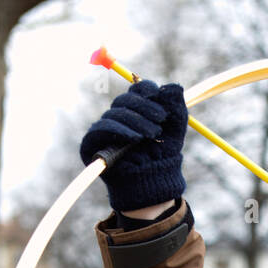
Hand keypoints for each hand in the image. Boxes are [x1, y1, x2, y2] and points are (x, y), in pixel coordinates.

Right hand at [80, 80, 187, 212]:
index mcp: (136, 109)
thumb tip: (174, 86)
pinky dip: (119, 130)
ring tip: (151, 135)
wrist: (152, 181)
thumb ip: (175, 106)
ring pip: (115, 113)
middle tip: (159, 124)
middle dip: (143, 109)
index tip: (158, 100)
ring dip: (135, 122)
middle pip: (124, 100)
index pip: (137, 90)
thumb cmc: (163, 155)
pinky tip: (134, 138)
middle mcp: (118, 117)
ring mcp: (104, 129)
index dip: (146, 91)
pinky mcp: (92, 142)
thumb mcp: (175, 128)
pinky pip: (102, 128)